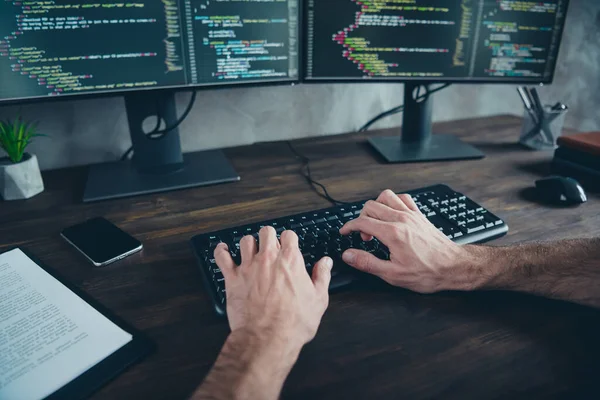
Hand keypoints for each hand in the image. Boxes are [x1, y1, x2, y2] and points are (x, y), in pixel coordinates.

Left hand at [214, 227, 331, 346]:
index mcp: (291, 261)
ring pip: (246, 240)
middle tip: (270, 246)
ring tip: (251, 250)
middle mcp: (269, 259)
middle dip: (269, 236)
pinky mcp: (232, 278)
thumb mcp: (319, 300)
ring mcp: (249, 267)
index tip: (289, 246)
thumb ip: (322, 276)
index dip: (289, 239)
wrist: (267, 338)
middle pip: (266, 232)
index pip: (289, 235)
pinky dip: (221, 251)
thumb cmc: (292, 323)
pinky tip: (223, 250)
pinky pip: (222, 256)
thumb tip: (326, 263)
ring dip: (249, 244)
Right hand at [339, 190, 475, 293]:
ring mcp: (412, 215)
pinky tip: (391, 215)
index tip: (345, 232)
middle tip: (364, 236)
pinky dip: (393, 202)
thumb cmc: (428, 272)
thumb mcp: (393, 274)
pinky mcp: (420, 215)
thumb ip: (367, 263)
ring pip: (386, 196)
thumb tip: (348, 255)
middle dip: (361, 219)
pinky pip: (403, 198)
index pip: (362, 222)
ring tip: (375, 222)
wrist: (453, 267)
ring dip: (376, 207)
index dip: (349, 227)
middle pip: (371, 206)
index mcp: (393, 233)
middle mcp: (402, 219)